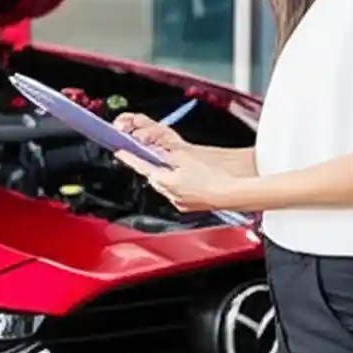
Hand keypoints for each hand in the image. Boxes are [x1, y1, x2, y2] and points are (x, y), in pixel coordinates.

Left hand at [112, 113, 237, 210]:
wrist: (232, 193)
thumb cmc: (213, 176)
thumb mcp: (186, 154)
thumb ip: (168, 149)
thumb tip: (156, 146)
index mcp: (165, 181)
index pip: (142, 167)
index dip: (130, 159)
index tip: (120, 153)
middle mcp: (170, 195)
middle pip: (155, 177)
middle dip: (155, 167)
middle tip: (155, 158)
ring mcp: (180, 203)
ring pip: (168, 186)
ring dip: (169, 177)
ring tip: (180, 169)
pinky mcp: (190, 207)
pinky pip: (179, 194)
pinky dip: (181, 186)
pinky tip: (191, 181)